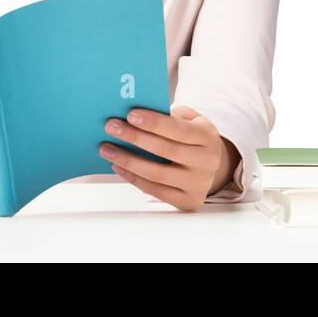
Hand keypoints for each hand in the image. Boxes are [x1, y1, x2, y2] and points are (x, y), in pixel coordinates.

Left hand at [99, 104, 236, 210]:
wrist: (211, 164)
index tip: (130, 114)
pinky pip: (155, 191)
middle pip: (166, 150)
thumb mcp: (189, 119)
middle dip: (135, 138)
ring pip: (157, 174)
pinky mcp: (188, 201)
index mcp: (208, 136)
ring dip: (128, 160)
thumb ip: (169, 115)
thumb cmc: (192, 137)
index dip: (154, 122)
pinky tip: (118, 166)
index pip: (178, 129)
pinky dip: (133, 178)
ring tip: (106, 149)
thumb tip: (135, 116)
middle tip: (111, 128)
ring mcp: (199, 184)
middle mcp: (207, 161)